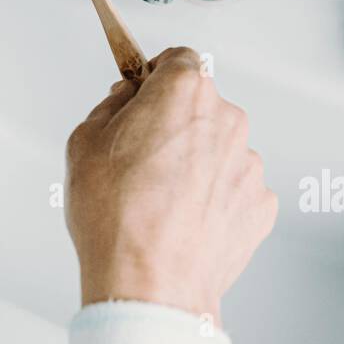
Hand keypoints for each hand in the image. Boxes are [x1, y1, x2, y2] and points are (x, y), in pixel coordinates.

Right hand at [64, 47, 277, 322]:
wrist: (150, 284)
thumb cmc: (117, 218)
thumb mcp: (84, 141)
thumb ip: (111, 106)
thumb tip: (126, 100)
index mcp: (184, 92)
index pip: (178, 59)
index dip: (155, 76)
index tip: (144, 92)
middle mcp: (225, 119)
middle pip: (200, 105)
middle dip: (174, 123)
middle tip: (141, 156)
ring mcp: (247, 163)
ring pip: (218, 148)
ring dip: (196, 162)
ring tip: (161, 199)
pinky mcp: (259, 203)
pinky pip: (234, 188)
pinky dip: (214, 198)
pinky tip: (184, 219)